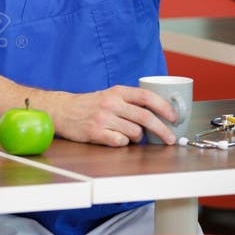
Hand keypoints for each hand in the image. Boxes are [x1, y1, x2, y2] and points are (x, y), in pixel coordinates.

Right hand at [48, 86, 177, 146]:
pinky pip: (120, 142)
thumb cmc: (88, 105)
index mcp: (117, 92)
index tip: (174, 117)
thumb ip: (129, 101)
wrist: (61, 110)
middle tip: (169, 139)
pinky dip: (122, 143)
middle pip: (145, 117)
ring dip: (137, 138)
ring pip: (134, 132)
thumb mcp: (109, 95)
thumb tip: (158, 113)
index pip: (147, 97)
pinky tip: (115, 138)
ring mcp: (103, 118)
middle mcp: (111, 103)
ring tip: (129, 135)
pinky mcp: (95, 133)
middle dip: (162, 130)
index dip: (164, 107)